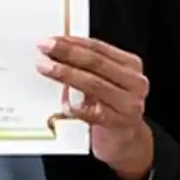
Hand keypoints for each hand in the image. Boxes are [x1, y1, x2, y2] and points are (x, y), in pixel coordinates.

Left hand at [37, 36, 153, 179]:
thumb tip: (56, 48)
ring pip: (93, 84)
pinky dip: (74, 105)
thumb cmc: (110, 105)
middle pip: (96, 63)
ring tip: (45, 67)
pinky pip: (92, 112)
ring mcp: (128, 105)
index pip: (99, 48)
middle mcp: (134, 83)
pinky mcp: (118, 124)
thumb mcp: (105, 80)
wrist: (125, 140)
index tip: (52, 39)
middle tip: (45, 48)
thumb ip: (88, 65)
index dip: (73, 42)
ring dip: (65, 73)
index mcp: (131, 66)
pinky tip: (62, 101)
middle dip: (67, 53)